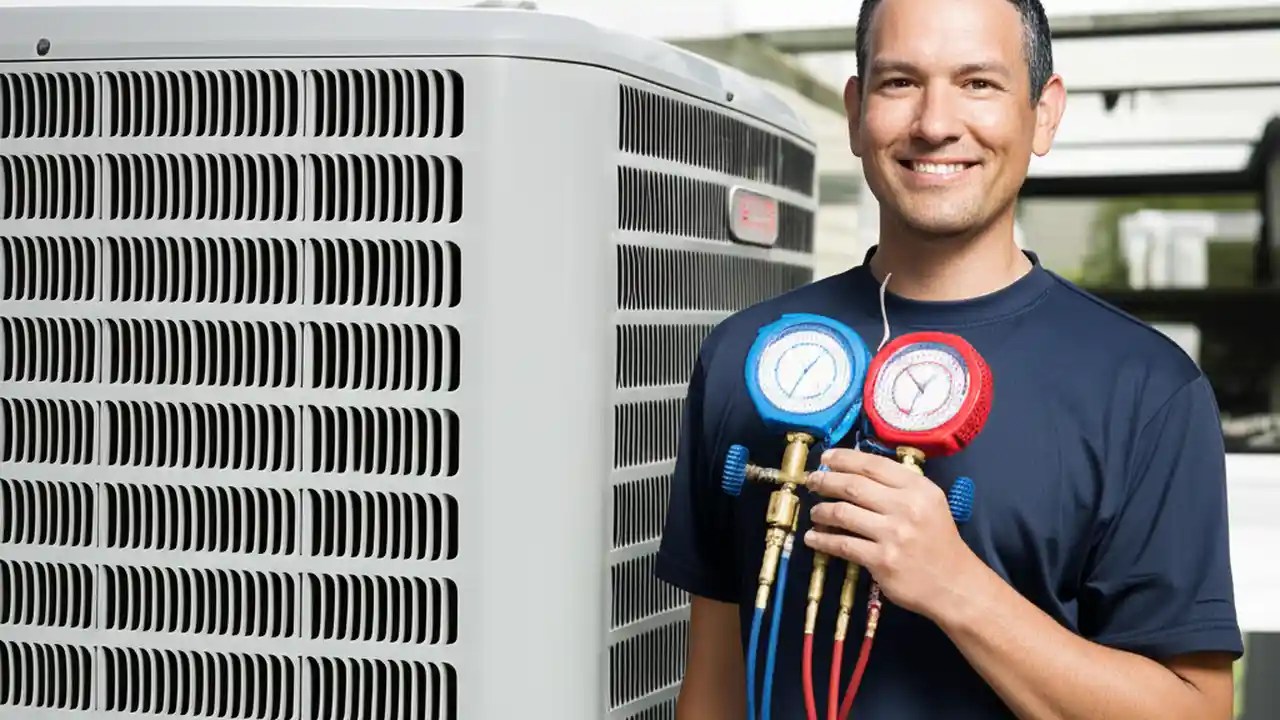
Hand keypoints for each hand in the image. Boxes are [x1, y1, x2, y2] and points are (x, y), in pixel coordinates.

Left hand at [803, 448, 980, 621]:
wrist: (954, 585)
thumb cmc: (938, 541)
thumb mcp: (929, 504)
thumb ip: (900, 487)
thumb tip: (856, 472)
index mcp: (918, 488)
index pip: (873, 465)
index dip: (844, 458)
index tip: (825, 458)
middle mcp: (906, 507)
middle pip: (853, 485)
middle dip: (825, 481)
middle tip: (811, 481)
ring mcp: (893, 534)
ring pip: (843, 513)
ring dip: (821, 511)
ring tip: (814, 512)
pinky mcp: (882, 560)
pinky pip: (843, 544)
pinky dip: (822, 539)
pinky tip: (812, 537)